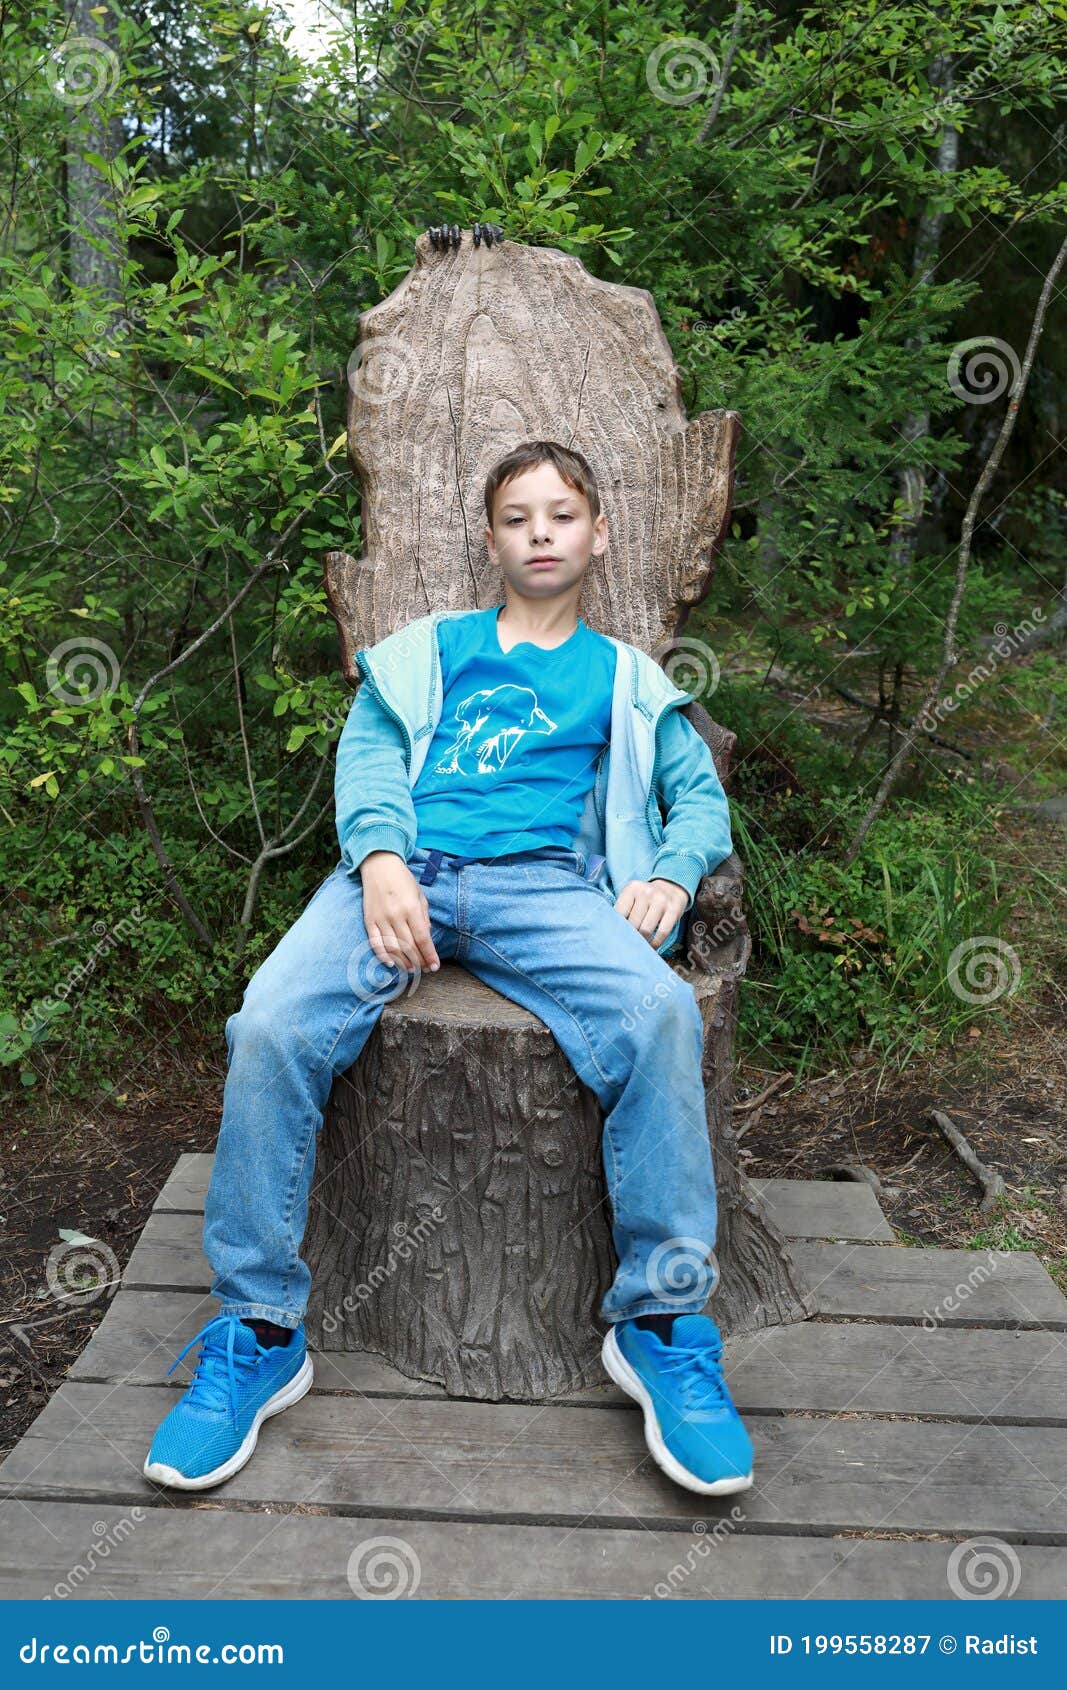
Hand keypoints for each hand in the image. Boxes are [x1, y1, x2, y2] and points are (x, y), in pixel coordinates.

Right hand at [359, 852, 440, 973]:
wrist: (379, 865)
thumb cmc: (403, 880)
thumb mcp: (420, 895)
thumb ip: (424, 917)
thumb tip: (426, 937)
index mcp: (411, 908)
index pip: (422, 938)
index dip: (429, 955)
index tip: (435, 966)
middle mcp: (396, 915)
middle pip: (409, 946)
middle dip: (418, 961)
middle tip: (424, 969)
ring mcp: (381, 918)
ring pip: (393, 948)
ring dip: (403, 962)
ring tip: (411, 969)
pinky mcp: (369, 920)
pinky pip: (375, 943)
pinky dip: (383, 956)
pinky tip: (390, 963)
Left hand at [613, 878, 688, 949]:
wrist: (671, 887)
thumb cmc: (646, 897)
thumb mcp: (632, 896)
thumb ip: (622, 910)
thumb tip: (612, 933)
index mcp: (632, 888)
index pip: (619, 912)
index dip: (616, 928)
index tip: (615, 938)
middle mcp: (646, 892)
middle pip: (633, 923)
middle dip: (629, 936)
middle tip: (627, 945)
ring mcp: (661, 901)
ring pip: (646, 929)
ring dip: (641, 942)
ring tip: (638, 947)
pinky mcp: (673, 910)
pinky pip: (662, 932)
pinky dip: (655, 943)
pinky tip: (651, 947)